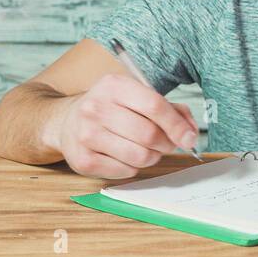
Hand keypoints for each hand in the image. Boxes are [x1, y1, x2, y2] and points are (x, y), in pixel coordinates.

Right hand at [46, 74, 200, 178]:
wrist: (67, 121)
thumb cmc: (112, 108)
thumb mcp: (138, 96)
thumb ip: (171, 109)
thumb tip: (190, 133)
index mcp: (114, 85)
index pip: (154, 105)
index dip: (177, 125)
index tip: (189, 138)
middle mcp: (96, 107)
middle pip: (148, 134)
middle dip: (166, 143)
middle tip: (167, 144)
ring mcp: (86, 135)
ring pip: (139, 156)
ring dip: (152, 157)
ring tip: (147, 150)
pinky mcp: (82, 160)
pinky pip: (125, 171)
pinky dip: (134, 167)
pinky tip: (126, 156)